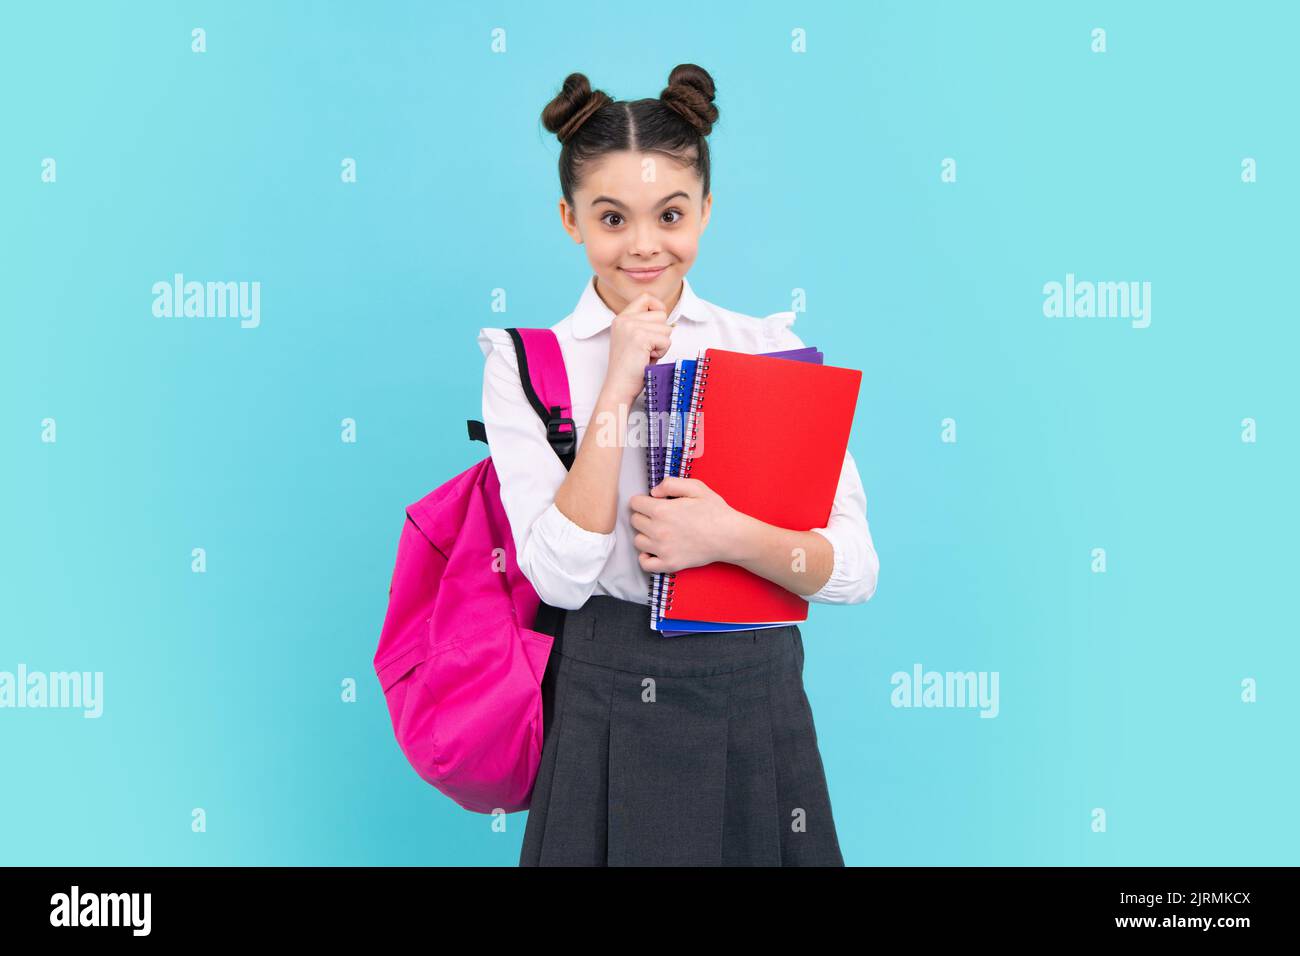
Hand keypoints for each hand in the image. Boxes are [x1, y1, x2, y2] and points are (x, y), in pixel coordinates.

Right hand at [601, 292, 672, 405]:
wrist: (619, 387)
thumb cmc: (630, 368)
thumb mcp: (635, 340)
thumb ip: (646, 326)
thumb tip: (671, 320)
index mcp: (621, 318)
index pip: (646, 297)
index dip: (658, 308)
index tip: (656, 326)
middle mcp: (624, 319)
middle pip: (661, 314)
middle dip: (661, 333)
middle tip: (647, 349)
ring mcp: (631, 327)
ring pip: (666, 327)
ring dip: (661, 344)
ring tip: (646, 355)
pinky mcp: (639, 337)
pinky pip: (666, 340)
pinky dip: (662, 352)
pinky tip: (648, 359)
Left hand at [628, 476, 750, 573]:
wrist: (730, 536)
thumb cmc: (715, 511)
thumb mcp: (696, 487)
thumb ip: (671, 484)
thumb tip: (653, 492)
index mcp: (662, 510)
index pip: (635, 504)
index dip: (643, 501)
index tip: (653, 503)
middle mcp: (658, 530)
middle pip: (635, 521)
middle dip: (644, 516)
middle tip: (660, 516)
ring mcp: (662, 549)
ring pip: (638, 541)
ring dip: (645, 535)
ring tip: (659, 532)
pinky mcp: (669, 564)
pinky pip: (645, 563)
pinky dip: (646, 557)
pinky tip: (654, 550)